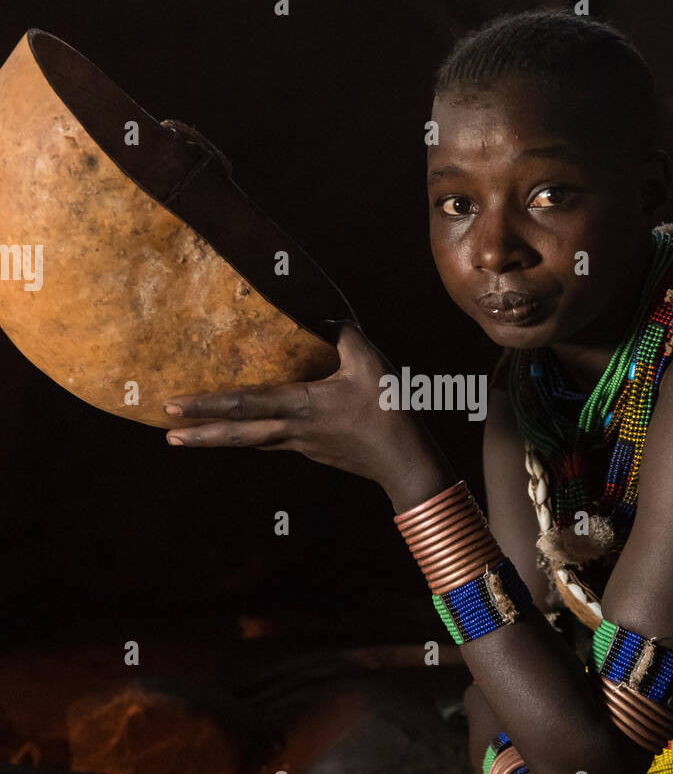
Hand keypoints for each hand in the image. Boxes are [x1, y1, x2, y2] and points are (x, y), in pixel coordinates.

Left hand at [161, 319, 453, 505]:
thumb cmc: (390, 410)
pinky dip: (249, 438)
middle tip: (166, 434)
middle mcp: (293, 429)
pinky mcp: (312, 451)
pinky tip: (244, 436)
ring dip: (217, 440)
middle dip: (200, 433)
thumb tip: (325, 311)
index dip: (206, 404)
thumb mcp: (371, 363)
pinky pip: (272, 442)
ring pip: (250, 442)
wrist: (404, 462)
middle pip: (237, 434)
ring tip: (187, 439)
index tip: (172, 405)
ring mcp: (301, 445)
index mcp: (302, 405)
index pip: (244, 403)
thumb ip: (345, 334)